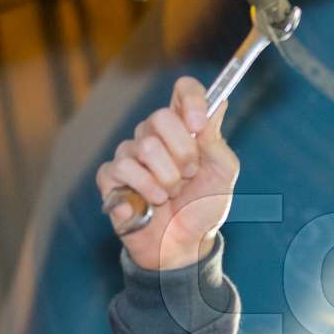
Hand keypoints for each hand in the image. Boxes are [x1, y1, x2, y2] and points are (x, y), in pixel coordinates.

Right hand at [97, 76, 238, 270]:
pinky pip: (123, 169)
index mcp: (184, 128)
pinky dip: (146, 190)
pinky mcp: (111, 177)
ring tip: (172, 194)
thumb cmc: (205, 206)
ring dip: (167, 177)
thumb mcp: (223, 173)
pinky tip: (153, 203)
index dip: (191, 100)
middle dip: (183, 152)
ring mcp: (130, 154)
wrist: (186, 244)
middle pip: (160, 117)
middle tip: (190, 175)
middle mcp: (155, 135)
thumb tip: (218, 102)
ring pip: (144, 146)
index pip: (183, 90)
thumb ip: (215, 139)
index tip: (198, 126)